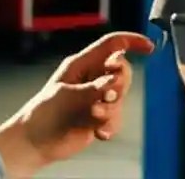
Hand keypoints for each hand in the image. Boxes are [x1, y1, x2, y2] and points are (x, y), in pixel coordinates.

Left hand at [15, 32, 155, 163]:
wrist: (35, 142)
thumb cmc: (43, 112)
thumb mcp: (66, 96)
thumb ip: (92, 88)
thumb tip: (113, 82)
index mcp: (82, 64)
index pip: (112, 45)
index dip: (132, 42)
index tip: (149, 47)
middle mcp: (92, 78)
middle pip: (122, 72)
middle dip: (119, 85)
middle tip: (107, 95)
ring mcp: (96, 98)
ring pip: (121, 97)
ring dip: (110, 108)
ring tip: (93, 116)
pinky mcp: (98, 117)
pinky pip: (116, 117)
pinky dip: (109, 125)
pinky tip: (97, 132)